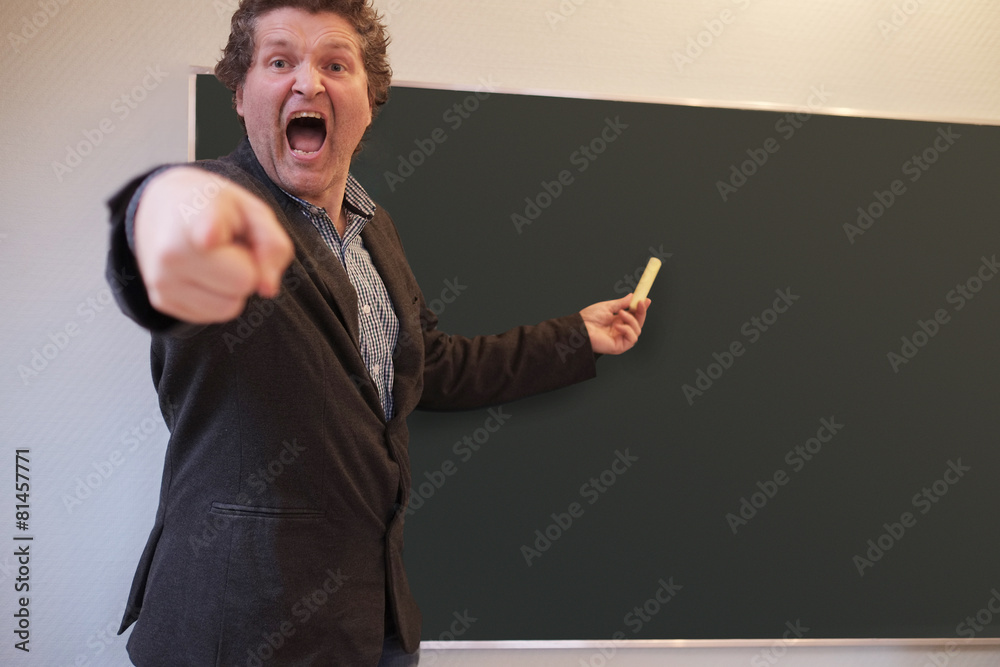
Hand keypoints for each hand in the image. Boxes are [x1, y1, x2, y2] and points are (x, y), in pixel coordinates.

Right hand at [133, 167, 294, 322]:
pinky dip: (216, 296)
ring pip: (229, 307)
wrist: (159, 208)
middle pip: (243, 283)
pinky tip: (203, 272)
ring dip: (232, 287)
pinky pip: (213, 315)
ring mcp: (163, 281)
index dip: (212, 236)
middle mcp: (172, 253)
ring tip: (215, 259)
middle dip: (247, 269)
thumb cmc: (211, 208)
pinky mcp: (162, 302)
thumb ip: (273, 245)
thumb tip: (268, 288)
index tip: (209, 237)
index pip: (209, 235)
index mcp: (194, 217)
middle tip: (229, 247)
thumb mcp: (251, 210)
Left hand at [579, 294, 649, 354]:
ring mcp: (620, 339)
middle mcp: (620, 330)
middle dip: (641, 313)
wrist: (579, 328)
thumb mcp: (607, 307)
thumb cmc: (588, 319)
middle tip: (640, 303)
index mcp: (618, 321)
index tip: (646, 300)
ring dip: (632, 320)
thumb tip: (632, 296)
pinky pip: (632, 339)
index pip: (634, 316)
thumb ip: (621, 303)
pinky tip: (618, 326)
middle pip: (638, 323)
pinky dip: (627, 330)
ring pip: (637, 331)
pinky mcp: (619, 347)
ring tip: (621, 313)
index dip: (641, 309)